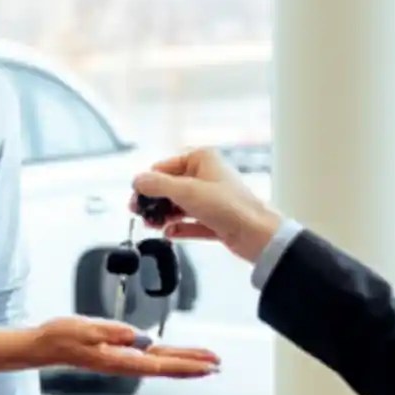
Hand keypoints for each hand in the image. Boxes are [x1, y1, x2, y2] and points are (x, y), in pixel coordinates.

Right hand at [30, 317, 220, 376]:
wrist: (46, 345)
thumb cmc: (62, 337)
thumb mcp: (86, 329)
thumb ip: (113, 331)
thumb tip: (138, 336)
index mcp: (120, 359)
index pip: (161, 364)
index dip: (187, 365)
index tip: (207, 366)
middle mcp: (126, 362)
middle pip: (167, 365)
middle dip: (194, 365)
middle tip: (217, 364)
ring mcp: (124, 359)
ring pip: (162, 362)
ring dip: (185, 362)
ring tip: (206, 361)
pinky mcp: (120, 352)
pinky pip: (152, 357)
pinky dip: (169, 356)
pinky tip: (176, 354)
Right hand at [132, 147, 282, 261]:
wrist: (257, 235)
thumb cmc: (230, 207)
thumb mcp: (186, 192)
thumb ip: (157, 185)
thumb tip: (137, 180)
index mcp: (202, 159)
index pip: (164, 167)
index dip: (149, 183)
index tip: (137, 198)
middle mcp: (206, 175)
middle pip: (169, 187)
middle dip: (155, 201)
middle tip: (141, 213)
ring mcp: (211, 198)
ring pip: (179, 205)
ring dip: (164, 215)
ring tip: (152, 224)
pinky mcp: (215, 219)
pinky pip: (190, 222)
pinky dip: (179, 228)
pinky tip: (169, 233)